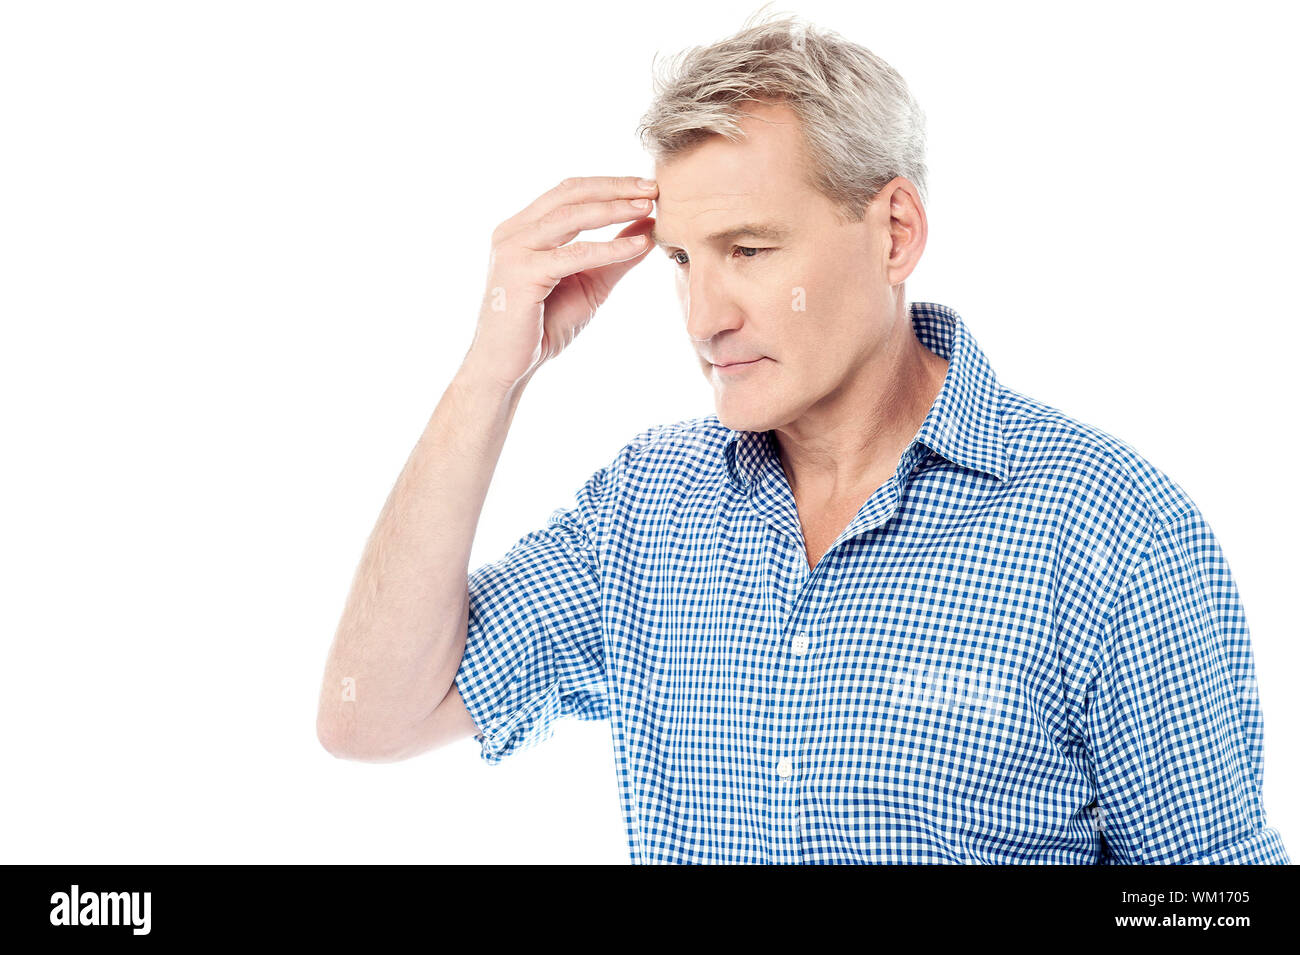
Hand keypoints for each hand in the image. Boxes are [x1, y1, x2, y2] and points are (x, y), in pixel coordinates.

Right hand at [464, 175, 657, 390]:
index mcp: (523, 229)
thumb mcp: (589, 284)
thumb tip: (647, 228)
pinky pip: (574, 255)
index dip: (608, 185)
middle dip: (614, 188)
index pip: (569, 192)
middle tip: (652, 188)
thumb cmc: (542, 327)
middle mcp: (513, 232)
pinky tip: (637, 247)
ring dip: (613, 209)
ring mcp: (513, 250)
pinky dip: (609, 248)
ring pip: (571, 217)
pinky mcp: (521, 273)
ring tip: (646, 208)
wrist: (507, 367)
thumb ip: (614, 256)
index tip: (645, 187)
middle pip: (569, 194)